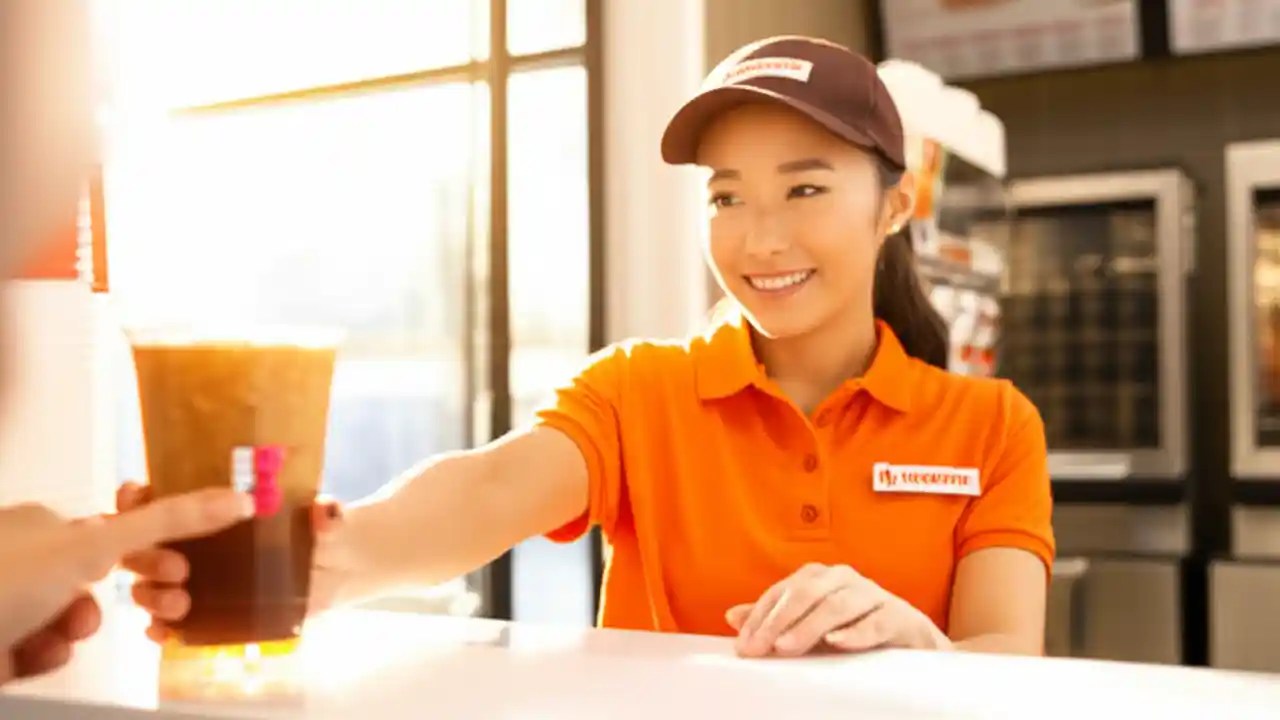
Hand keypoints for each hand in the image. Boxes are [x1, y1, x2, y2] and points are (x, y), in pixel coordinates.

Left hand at [0, 489, 252, 684]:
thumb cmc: (4, 581)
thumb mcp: (95, 546)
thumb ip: (168, 521)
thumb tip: (239, 498)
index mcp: (41, 522)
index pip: (113, 530)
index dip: (152, 552)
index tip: (181, 572)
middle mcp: (20, 558)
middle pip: (95, 579)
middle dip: (123, 597)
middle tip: (158, 609)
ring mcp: (5, 604)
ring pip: (66, 621)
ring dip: (75, 632)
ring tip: (63, 638)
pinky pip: (37, 653)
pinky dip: (43, 657)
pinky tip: (31, 656)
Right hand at [119, 483, 347, 642]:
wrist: (338, 570)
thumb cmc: (321, 532)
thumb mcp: (326, 522)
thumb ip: (327, 517)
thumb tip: (326, 512)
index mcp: (214, 509)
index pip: (163, 498)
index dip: (141, 497)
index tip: (136, 496)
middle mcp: (195, 542)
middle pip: (147, 545)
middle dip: (147, 556)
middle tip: (176, 568)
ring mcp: (197, 579)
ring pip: (152, 585)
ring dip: (153, 595)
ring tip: (178, 605)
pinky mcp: (208, 611)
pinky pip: (171, 622)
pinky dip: (161, 627)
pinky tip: (163, 632)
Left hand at [724, 563, 950, 657]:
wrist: (915, 643)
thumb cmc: (856, 629)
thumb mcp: (811, 627)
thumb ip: (775, 621)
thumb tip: (732, 617)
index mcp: (820, 578)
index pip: (783, 592)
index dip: (761, 617)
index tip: (744, 646)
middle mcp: (845, 579)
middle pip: (807, 593)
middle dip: (779, 620)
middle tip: (761, 648)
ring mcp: (874, 595)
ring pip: (838, 605)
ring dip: (810, 626)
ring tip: (787, 646)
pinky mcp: (900, 616)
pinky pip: (877, 620)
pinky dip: (856, 631)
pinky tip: (837, 642)